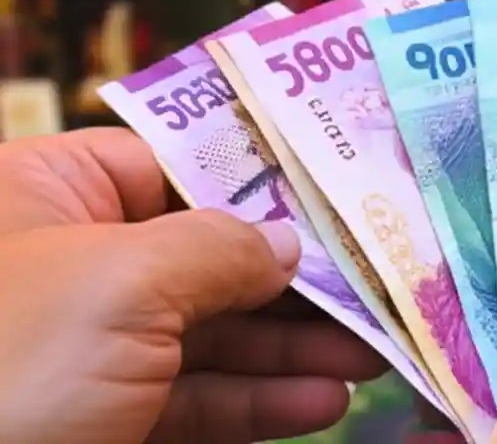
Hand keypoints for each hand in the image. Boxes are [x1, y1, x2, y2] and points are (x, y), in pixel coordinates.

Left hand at [0, 129, 387, 442]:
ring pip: (208, 335)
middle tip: (377, 288)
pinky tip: (317, 405)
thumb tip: (287, 243)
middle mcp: (67, 264)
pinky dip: (256, 404)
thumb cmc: (8, 366)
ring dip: (293, 348)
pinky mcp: (99, 422)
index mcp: (45, 195)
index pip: (173, 162)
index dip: (262, 178)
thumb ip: (221, 247)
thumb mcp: (123, 282)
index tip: (344, 195)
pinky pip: (191, 401)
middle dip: (296, 279)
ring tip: (371, 356)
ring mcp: (83, 350)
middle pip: (206, 254)